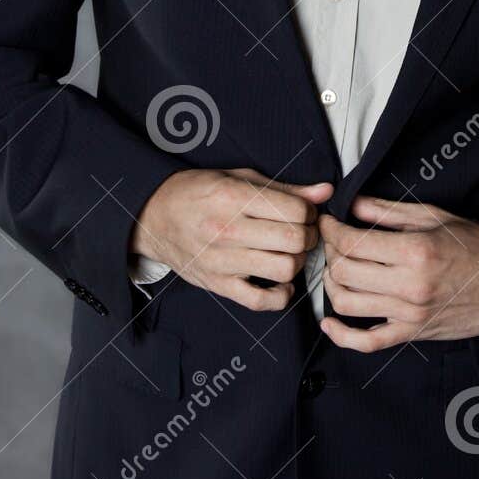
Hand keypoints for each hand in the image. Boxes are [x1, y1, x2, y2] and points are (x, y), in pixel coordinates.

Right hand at [129, 166, 333, 311]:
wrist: (152, 217)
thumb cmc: (198, 192)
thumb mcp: (239, 178)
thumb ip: (285, 188)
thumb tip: (325, 191)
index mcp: (233, 197)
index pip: (295, 210)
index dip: (309, 212)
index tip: (304, 213)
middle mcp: (227, 230)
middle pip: (295, 240)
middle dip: (309, 236)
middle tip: (302, 232)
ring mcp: (222, 261)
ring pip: (284, 269)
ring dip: (296, 262)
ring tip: (289, 253)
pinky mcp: (217, 285)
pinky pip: (261, 301)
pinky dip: (280, 296)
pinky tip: (280, 282)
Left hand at [318, 194, 478, 351]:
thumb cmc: (476, 247)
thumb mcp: (434, 217)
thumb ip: (389, 212)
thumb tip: (352, 204)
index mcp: (414, 252)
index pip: (352, 242)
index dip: (331, 229)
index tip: (329, 222)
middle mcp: (408, 286)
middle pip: (343, 271)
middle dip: (330, 252)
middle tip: (333, 241)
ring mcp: (409, 314)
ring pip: (346, 303)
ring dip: (331, 285)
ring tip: (337, 269)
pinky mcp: (411, 334)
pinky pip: (367, 343)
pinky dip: (341, 336)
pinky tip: (330, 323)